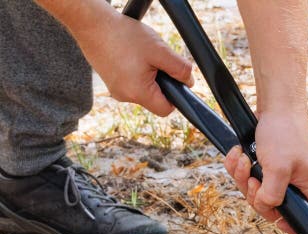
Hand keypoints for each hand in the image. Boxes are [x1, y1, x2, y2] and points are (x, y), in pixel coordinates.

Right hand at [77, 13, 193, 116]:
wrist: (92, 23)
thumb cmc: (123, 35)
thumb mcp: (160, 51)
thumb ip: (180, 69)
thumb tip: (189, 82)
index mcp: (138, 94)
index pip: (166, 109)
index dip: (176, 96)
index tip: (175, 79)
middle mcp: (125, 97)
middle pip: (155, 99)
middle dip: (161, 81)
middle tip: (156, 60)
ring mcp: (115, 89)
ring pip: (144, 89)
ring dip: (149, 74)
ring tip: (141, 54)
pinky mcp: (111, 81)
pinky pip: (131, 81)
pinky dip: (137, 70)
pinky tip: (131, 54)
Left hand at [224, 112, 307, 233]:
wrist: (275, 107)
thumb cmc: (285, 134)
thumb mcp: (279, 168)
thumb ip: (273, 194)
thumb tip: (265, 207)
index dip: (293, 225)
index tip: (276, 220)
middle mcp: (295, 186)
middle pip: (272, 208)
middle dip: (255, 194)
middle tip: (252, 179)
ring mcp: (278, 177)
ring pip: (255, 192)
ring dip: (242, 177)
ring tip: (244, 160)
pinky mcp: (264, 167)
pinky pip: (246, 177)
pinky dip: (238, 167)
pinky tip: (239, 154)